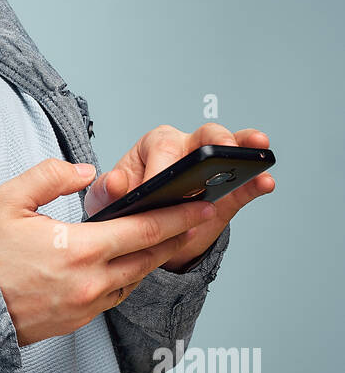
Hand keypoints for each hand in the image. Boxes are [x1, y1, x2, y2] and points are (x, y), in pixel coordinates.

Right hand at [0, 158, 218, 346]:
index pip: (144, 230)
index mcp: (79, 249)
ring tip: (163, 239)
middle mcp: (90, 283)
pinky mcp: (76, 323)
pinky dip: (124, 279)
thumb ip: (51, 175)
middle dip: (176, 237)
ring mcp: (85, 307)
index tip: (202, 205)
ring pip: (133, 280)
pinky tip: (123, 264)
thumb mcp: (9, 199)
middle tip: (197, 219)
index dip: (178, 217)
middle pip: (149, 258)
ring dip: (149, 259)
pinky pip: (113, 298)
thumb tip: (87, 172)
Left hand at [81, 123, 275, 271]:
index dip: (161, 169)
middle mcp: (185, 149)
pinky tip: (265, 182)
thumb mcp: (107, 203)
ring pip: (229, 150)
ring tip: (258, 149)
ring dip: (244, 147)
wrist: (144, 236)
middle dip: (212, 142)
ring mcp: (210, 168)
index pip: (162, 148)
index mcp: (153, 146)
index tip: (158, 188)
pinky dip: (256, 182)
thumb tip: (116, 183)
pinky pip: (245, 183)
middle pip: (202, 136)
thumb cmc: (125, 208)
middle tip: (218, 152)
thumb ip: (107, 191)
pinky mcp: (228, 191)